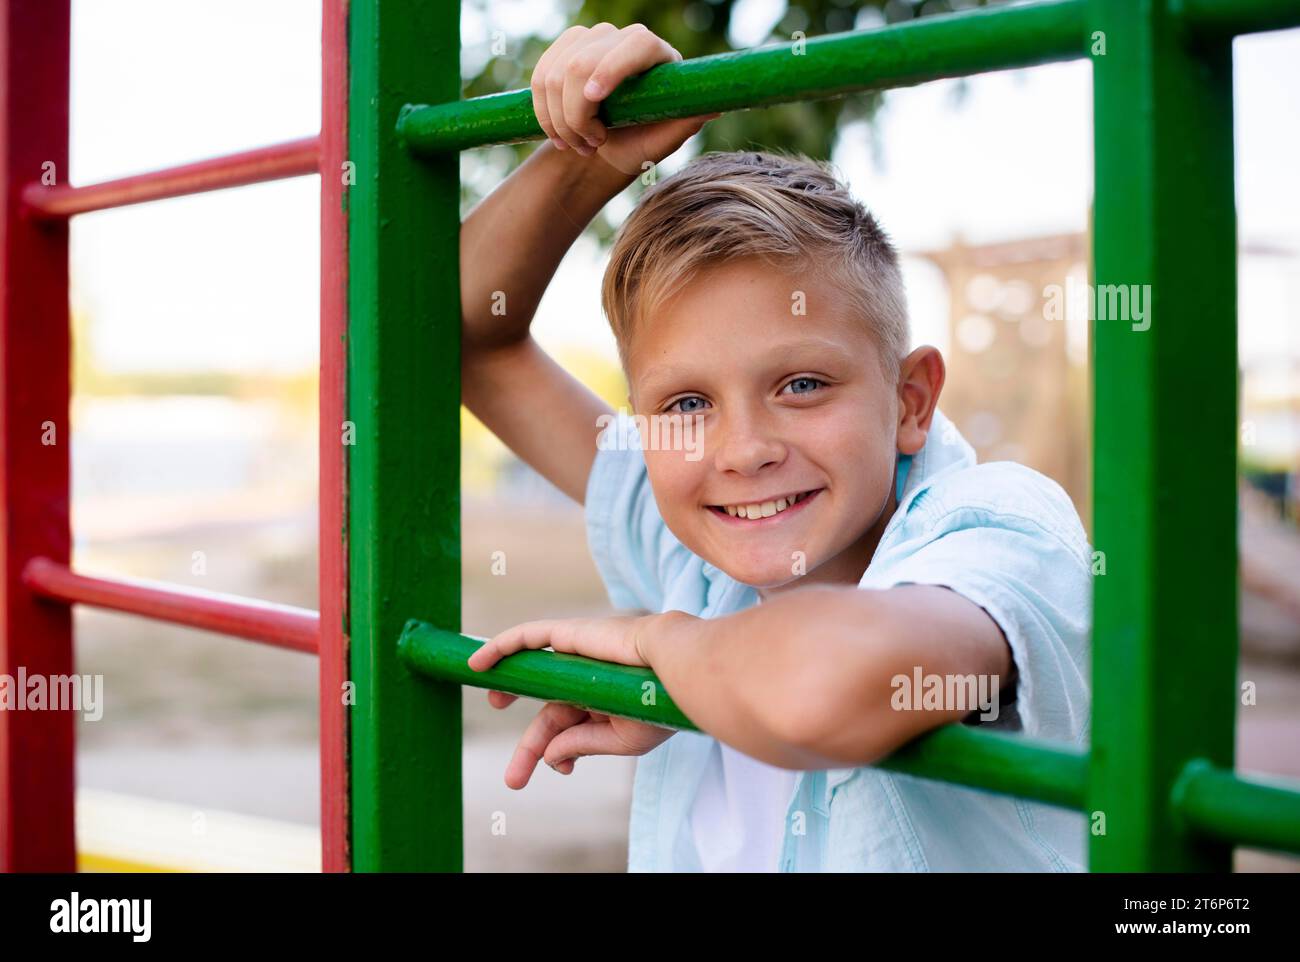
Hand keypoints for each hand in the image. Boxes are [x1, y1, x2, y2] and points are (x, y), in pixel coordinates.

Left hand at [470, 613, 688, 786]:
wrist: (674, 669)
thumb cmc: (657, 704)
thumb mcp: (620, 738)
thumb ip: (580, 744)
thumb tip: (548, 757)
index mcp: (606, 703)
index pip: (570, 728)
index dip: (556, 754)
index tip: (559, 776)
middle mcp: (590, 679)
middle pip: (550, 711)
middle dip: (532, 745)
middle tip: (513, 781)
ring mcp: (579, 656)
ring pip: (537, 676)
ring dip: (510, 689)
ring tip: (493, 702)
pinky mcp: (569, 634)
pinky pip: (528, 637)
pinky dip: (502, 646)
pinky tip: (477, 663)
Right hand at [529, 22, 721, 175]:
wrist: (607, 148)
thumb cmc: (641, 145)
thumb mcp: (665, 141)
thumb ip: (687, 122)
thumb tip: (714, 109)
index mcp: (657, 55)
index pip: (636, 44)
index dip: (611, 67)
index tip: (594, 98)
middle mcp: (624, 39)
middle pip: (584, 62)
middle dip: (577, 114)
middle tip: (590, 146)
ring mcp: (592, 40)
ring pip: (556, 73)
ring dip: (559, 119)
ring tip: (578, 144)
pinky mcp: (565, 49)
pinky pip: (540, 76)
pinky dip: (544, 112)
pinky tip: (558, 133)